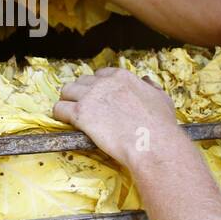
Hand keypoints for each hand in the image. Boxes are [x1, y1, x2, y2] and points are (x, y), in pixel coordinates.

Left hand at [52, 67, 180, 171]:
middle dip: (80, 94)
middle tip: (84, 109)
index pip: (99, 75)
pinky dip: (60, 116)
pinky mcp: (80, 113)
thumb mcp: (162, 99)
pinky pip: (59, 109)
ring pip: (66, 92)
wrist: (151, 144)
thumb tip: (146, 81)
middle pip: (81, 82)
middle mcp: (103, 83)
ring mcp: (90, 97)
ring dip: (67, 102)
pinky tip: (65, 122)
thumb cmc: (160, 126)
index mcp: (121, 77)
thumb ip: (151, 87)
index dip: (96, 87)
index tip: (97, 99)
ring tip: (71, 114)